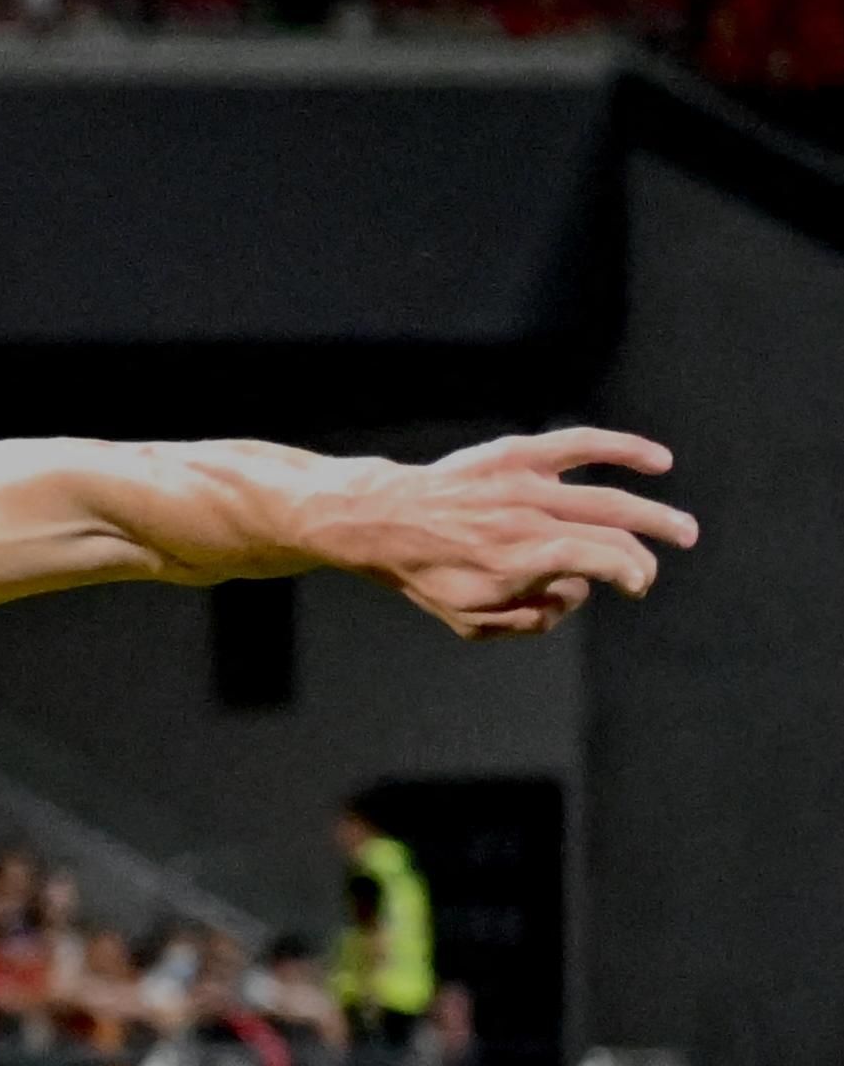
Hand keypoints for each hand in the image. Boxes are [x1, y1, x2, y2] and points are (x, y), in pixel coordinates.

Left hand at [336, 429, 692, 637]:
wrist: (383, 520)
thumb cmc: (430, 575)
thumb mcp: (470, 620)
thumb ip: (530, 618)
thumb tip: (577, 592)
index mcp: (518, 561)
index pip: (596, 561)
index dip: (629, 571)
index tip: (638, 584)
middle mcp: (527, 521)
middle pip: (610, 529)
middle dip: (650, 545)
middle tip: (678, 552)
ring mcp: (525, 484)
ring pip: (605, 495)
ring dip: (651, 512)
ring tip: (682, 529)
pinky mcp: (517, 454)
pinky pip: (580, 444)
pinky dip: (622, 448)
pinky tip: (658, 461)